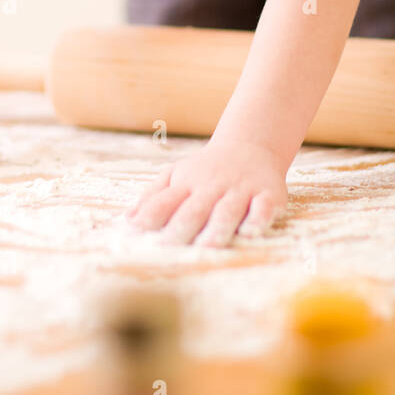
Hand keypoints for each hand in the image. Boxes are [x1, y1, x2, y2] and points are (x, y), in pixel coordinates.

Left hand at [126, 136, 288, 246]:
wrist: (250, 144)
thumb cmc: (206, 169)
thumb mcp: (176, 175)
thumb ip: (152, 198)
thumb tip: (126, 223)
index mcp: (186, 183)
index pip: (164, 201)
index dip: (149, 218)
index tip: (134, 236)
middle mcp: (212, 186)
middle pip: (194, 209)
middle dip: (181, 228)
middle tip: (168, 249)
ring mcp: (240, 189)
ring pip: (227, 210)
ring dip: (217, 228)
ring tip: (208, 247)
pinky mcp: (268, 193)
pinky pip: (263, 207)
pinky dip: (257, 219)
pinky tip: (250, 232)